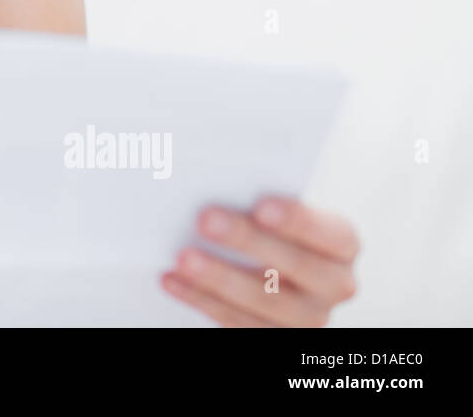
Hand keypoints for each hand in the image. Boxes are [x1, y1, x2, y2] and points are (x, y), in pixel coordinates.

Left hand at [160, 196, 359, 326]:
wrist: (271, 267)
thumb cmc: (270, 226)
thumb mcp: (277, 209)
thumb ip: (258, 196)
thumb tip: (212, 178)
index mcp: (342, 245)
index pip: (331, 234)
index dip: (298, 221)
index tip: (261, 206)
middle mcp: (334, 284)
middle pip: (297, 267)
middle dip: (248, 242)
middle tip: (205, 219)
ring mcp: (307, 317)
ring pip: (265, 302)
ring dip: (219, 278)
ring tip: (183, 257)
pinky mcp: (274, 335)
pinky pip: (237, 322)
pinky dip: (201, 298)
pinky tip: (172, 279)